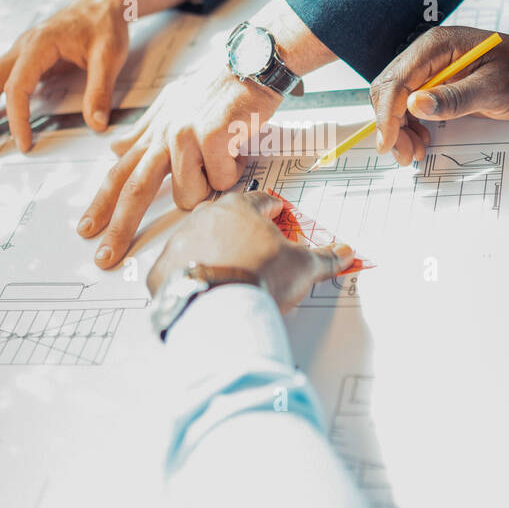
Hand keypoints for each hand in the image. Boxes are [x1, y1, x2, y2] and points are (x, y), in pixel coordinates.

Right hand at [0, 0, 192, 153]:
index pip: (16, 85)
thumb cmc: (105, 24)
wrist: (103, 1)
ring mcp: (19, 53)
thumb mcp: (109, 55)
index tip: (23, 143)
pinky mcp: (24, 60)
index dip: (17, 117)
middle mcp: (22, 47)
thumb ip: (100, 89)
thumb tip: (96, 124)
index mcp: (39, 43)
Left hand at [78, 64, 281, 268]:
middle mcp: (164, 136)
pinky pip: (221, 180)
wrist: (250, 64)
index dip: (100, 204)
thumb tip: (114, 147)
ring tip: (220, 162)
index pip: (119, 174)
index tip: (86, 230)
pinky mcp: (213, 135)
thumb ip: (143, 131)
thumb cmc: (216, 89)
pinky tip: (236, 150)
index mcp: (153, 134)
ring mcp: (187, 134)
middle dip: (118, 228)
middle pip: (135, 190)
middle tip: (105, 257)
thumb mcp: (172, 105)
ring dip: (208, 187)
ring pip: (187, 194)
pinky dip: (232, 173)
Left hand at [147, 191, 354, 311]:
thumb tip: (346, 252)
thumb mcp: (302, 266)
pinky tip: (200, 289)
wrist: (218, 307)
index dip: (271, 207)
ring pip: (196, 241)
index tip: (277, 211)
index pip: (259, 200)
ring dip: (209, 251)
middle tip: (251, 243)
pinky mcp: (162, 272)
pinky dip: (186, 277)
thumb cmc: (259, 278)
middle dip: (238, 228)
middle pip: (224, 217)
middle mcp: (204, 219)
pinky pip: (174, 270)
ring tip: (225, 269)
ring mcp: (180, 244)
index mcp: (238, 209)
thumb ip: (325, 257)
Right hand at [368, 26, 508, 165]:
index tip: (388, 142)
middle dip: (391, 125)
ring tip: (415, 151)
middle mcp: (427, 55)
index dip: (387, 114)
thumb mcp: (493, 88)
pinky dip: (409, 127)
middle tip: (404, 154)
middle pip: (389, 90)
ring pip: (394, 101)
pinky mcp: (432, 84)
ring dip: (399, 129)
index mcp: (438, 46)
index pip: (398, 80)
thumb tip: (416, 104)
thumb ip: (455, 97)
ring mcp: (428, 69)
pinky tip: (422, 140)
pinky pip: (408, 106)